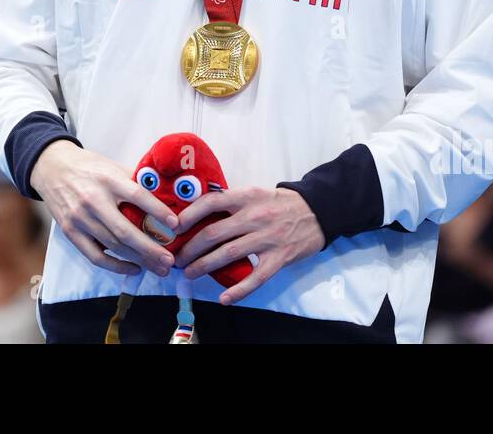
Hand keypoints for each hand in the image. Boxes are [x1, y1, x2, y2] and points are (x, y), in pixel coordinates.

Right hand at [29, 141, 180, 277]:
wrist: (51, 168)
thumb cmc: (88, 166)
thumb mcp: (112, 166)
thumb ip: (134, 181)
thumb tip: (165, 195)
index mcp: (107, 179)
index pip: (137, 196)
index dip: (157, 211)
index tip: (175, 224)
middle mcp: (93, 200)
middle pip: (124, 230)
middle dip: (150, 249)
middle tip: (170, 260)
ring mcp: (79, 218)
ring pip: (113, 246)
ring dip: (138, 260)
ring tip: (159, 267)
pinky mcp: (70, 232)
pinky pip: (95, 256)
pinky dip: (116, 266)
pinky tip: (134, 268)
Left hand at [173, 186, 322, 304]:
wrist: (318, 211)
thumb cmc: (281, 203)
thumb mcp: (256, 193)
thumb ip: (233, 203)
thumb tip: (200, 214)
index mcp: (247, 197)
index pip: (211, 202)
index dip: (190, 214)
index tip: (174, 227)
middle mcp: (254, 216)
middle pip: (214, 233)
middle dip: (191, 248)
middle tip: (178, 259)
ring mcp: (267, 238)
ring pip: (228, 254)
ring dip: (205, 266)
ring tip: (190, 274)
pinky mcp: (279, 257)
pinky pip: (256, 277)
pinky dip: (239, 290)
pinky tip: (224, 298)